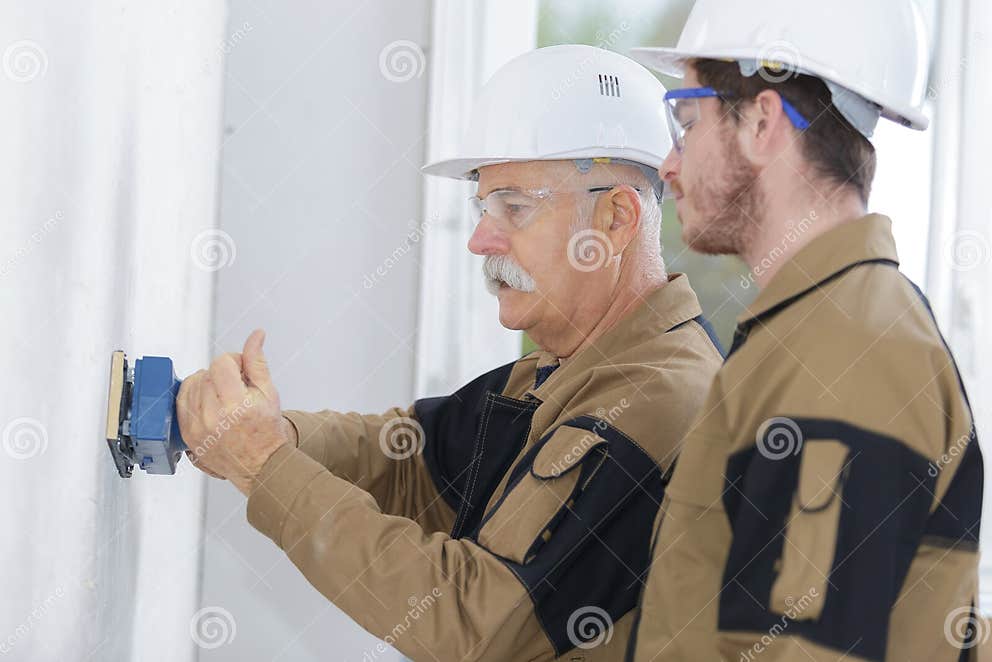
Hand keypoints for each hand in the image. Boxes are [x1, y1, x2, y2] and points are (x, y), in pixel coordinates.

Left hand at [177, 329, 288, 494]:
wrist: (259, 464)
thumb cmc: (266, 430)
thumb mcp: (269, 392)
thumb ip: (257, 362)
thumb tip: (256, 335)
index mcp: (236, 405)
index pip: (220, 364)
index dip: (233, 362)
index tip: (241, 371)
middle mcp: (213, 417)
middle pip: (205, 373)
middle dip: (220, 373)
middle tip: (234, 385)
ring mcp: (197, 427)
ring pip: (190, 385)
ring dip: (205, 384)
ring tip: (222, 395)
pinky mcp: (187, 434)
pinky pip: (181, 403)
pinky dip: (193, 397)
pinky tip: (208, 402)